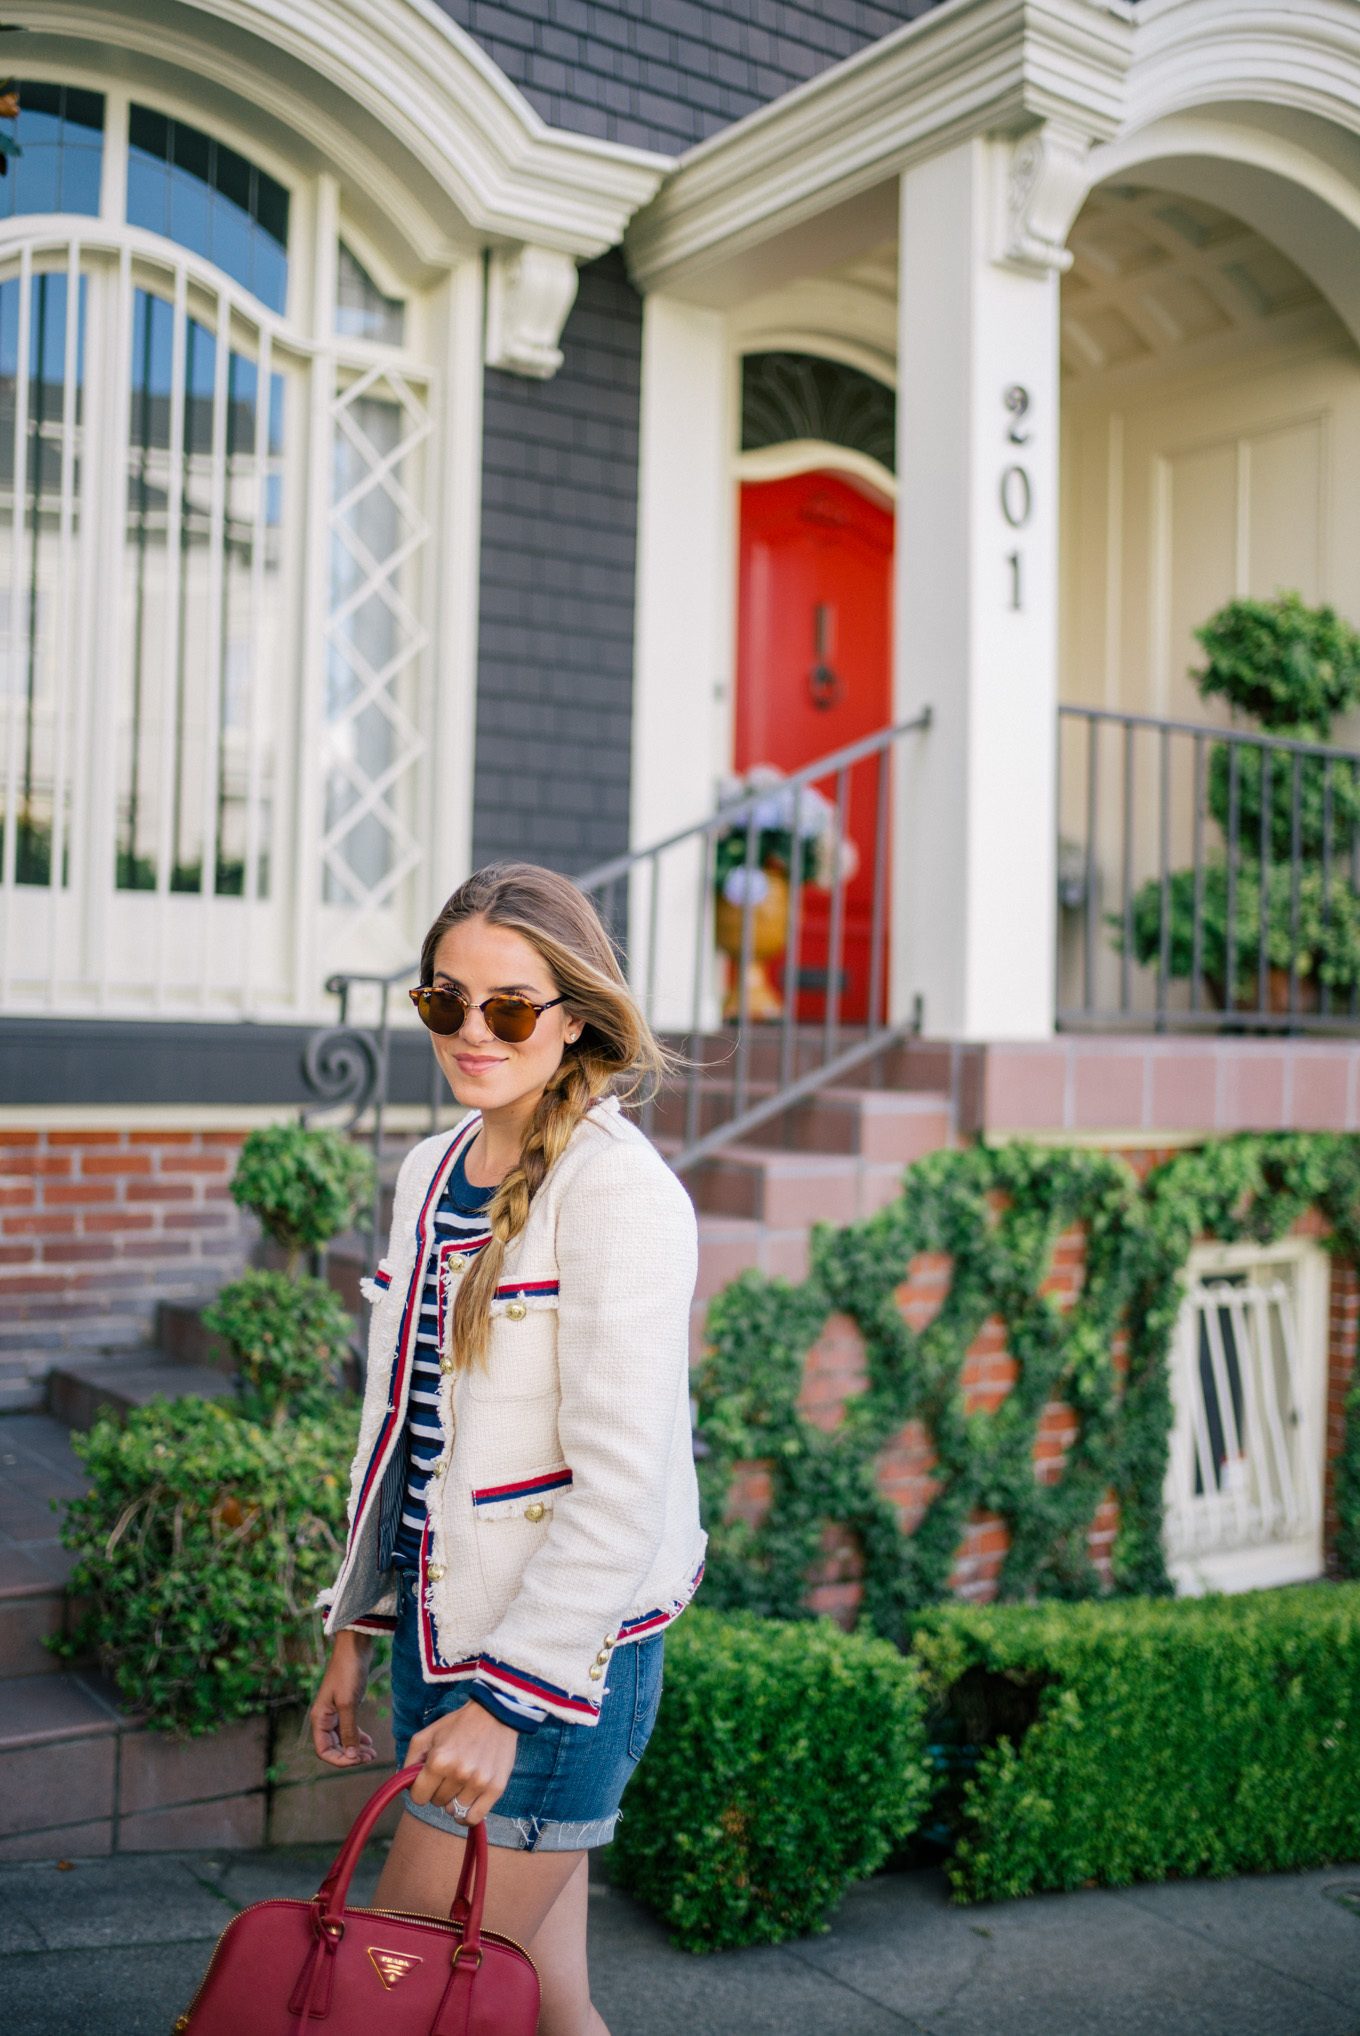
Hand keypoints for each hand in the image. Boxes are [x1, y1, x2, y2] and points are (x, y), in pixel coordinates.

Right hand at [310, 1630, 377, 1766]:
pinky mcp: (345, 1706)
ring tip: (372, 1753)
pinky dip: (357, 1736)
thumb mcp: (348, 1704)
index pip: (324, 1751)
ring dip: (356, 1748)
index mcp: (319, 1719)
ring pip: (343, 1739)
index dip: (339, 1760)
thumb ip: (349, 1731)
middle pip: (334, 1747)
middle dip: (351, 1756)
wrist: (355, 1647)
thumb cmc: (348, 1672)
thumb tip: (351, 1757)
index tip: (358, 1760)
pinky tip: (368, 1740)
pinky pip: (348, 1728)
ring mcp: (335, 1712)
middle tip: (370, 1758)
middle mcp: (324, 1718)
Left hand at [406, 1701, 517, 1824]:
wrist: (494, 1714)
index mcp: (438, 1761)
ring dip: (454, 1799)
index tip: (427, 1779)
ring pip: (454, 1810)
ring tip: (461, 1780)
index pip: (418, 1798)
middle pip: (437, 1803)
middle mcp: (458, 1773)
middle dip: (438, 1790)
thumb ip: (410, 1762)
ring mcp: (478, 1782)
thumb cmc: (457, 1725)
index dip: (420, 1789)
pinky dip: (467, 1816)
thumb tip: (406, 1787)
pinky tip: (466, 1802)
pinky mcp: (495, 1788)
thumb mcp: (427, 1735)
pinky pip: (473, 1818)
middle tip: (448, 1773)